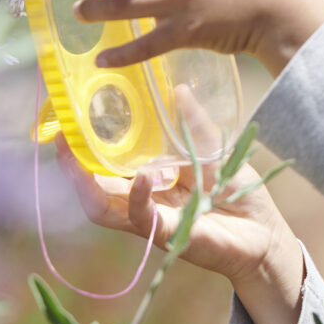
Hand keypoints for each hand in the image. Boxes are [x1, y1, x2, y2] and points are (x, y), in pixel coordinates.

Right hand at [55, 133, 305, 323]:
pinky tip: (142, 176)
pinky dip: (136, 196)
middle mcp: (141, 201)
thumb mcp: (211, 150)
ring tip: (75, 155)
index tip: (67, 119)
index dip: (81, 147)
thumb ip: (193, 123)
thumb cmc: (235, 194)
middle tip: (58, 135)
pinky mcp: (167, 234)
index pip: (103, 165)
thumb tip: (178, 88)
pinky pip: (139, 217)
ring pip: (102, 207)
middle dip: (70, 164)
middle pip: (91, 188)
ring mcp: (151, 220)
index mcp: (147, 180)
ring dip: (86, 182)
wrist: (264, 234)